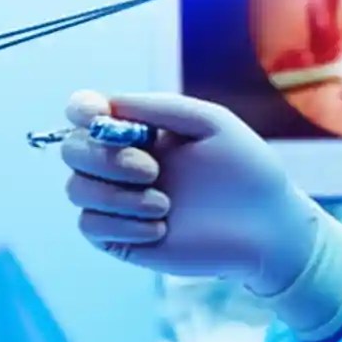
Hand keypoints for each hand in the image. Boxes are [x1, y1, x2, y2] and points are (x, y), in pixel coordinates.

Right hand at [59, 91, 320, 294]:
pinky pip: (90, 226)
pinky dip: (121, 224)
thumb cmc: (246, 168)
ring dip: (114, 195)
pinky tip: (160, 228)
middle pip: (72, 150)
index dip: (81, 109)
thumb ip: (160, 107)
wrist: (269, 226)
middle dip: (104, 158)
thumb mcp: (210, 122)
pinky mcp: (123, 238)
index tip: (97, 114)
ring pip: (77, 189)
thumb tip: (107, 103)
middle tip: (152, 169)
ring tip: (163, 204)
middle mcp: (122, 164)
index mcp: (139, 131)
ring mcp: (119, 202)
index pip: (86, 113)